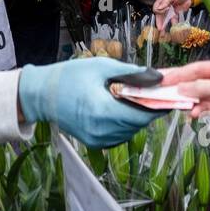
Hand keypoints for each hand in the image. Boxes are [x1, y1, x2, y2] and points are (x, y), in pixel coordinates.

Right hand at [17, 57, 161, 148]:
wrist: (42, 95)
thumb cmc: (69, 76)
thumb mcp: (101, 67)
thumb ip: (131, 72)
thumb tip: (157, 77)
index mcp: (103, 110)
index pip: (141, 114)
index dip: (157, 106)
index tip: (167, 97)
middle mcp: (102, 130)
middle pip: (138, 124)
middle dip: (147, 109)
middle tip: (151, 94)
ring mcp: (97, 139)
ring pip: (130, 131)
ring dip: (135, 117)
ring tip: (130, 99)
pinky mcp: (94, 143)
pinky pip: (119, 135)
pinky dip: (124, 124)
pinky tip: (117, 109)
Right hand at [153, 0, 191, 26]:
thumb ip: (166, 2)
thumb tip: (159, 8)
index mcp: (161, 0)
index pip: (156, 8)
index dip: (159, 11)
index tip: (165, 11)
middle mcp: (163, 6)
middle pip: (159, 16)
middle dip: (159, 23)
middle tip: (160, 29)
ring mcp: (169, 11)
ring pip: (165, 19)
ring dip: (164, 25)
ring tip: (163, 32)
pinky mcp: (174, 14)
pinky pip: (173, 20)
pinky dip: (173, 24)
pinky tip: (173, 28)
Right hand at [160, 59, 209, 156]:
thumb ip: (201, 88)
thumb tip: (179, 88)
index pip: (196, 70)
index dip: (178, 74)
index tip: (161, 79)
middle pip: (195, 85)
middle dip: (181, 90)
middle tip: (161, 94)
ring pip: (199, 100)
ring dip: (191, 104)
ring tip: (183, 108)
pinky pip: (207, 112)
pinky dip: (200, 113)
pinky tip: (194, 115)